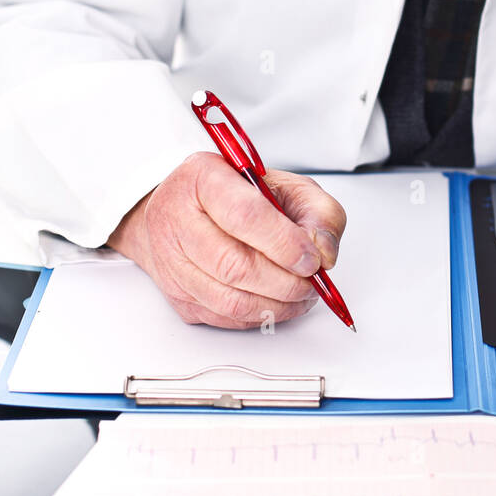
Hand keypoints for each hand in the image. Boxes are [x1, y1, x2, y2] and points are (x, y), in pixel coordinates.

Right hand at [106, 152, 346, 328]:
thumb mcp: (286, 185)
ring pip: (228, 300)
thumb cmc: (236, 194)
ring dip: (276, 305)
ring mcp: (171, 260)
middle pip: (234, 266)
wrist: (183, 208)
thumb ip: (317, 211)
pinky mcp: (175, 294)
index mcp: (204, 178)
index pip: (244, 215)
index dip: (284, 243)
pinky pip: (222, 317)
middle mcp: (178, 218)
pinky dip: (258, 316)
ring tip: (300, 294)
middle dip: (285, 282)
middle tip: (311, 281)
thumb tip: (324, 252)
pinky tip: (276, 302)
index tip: (312, 259)